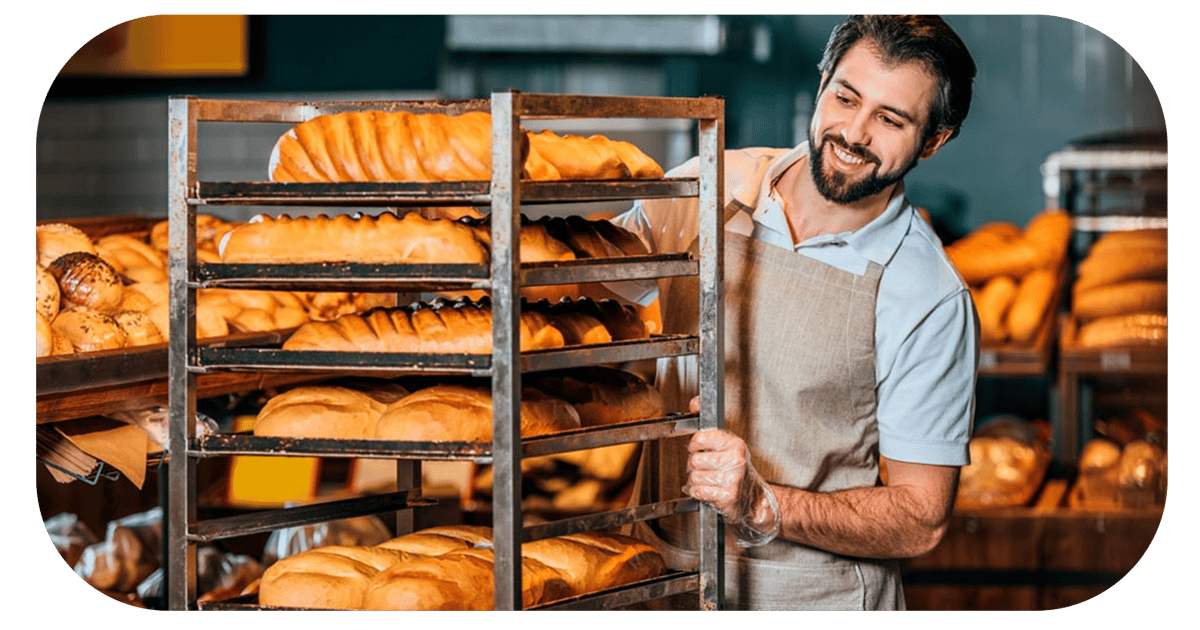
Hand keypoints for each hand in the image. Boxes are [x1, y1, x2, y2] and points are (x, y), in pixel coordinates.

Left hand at [683, 427, 781, 547]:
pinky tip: (707, 490)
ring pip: (694, 477)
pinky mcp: (728, 495)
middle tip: (705, 469)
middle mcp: (736, 460)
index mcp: (734, 444)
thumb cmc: (736, 470)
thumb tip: (694, 402)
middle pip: (694, 460)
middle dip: (694, 466)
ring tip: (707, 481)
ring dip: (695, 481)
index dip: (694, 446)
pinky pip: (698, 491)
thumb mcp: (726, 445)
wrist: (754, 498)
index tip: (698, 449)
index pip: (699, 439)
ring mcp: (733, 479)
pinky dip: (697, 492)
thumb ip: (707, 426)